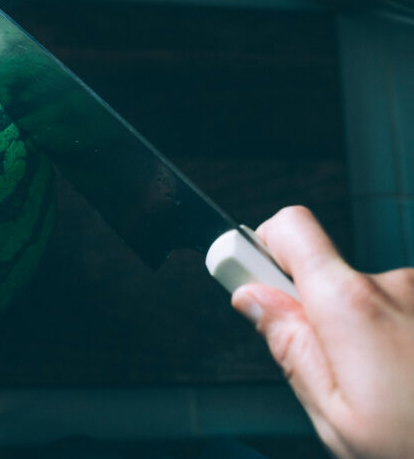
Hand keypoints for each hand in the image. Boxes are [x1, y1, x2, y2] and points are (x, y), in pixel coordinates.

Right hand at [232, 206, 413, 458]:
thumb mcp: (332, 415)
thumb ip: (288, 345)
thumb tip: (252, 299)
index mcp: (352, 305)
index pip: (291, 228)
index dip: (259, 248)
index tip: (247, 277)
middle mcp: (396, 285)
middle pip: (323, 271)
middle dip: (312, 312)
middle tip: (329, 371)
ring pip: (364, 299)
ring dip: (359, 334)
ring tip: (384, 391)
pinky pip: (399, 311)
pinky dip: (394, 340)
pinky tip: (408, 383)